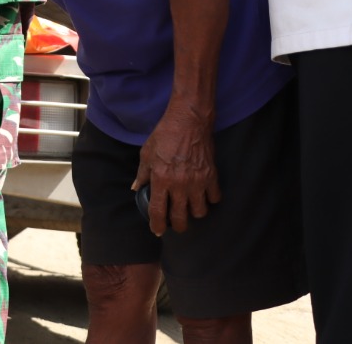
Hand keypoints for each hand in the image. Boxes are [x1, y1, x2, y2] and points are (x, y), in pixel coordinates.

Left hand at [133, 101, 220, 235]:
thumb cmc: (165, 135)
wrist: (188, 121)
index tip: (157, 230)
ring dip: (194, 213)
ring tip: (189, 208)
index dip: (157, 224)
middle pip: (181, 218)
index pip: (158, 210)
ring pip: (200, 212)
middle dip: (177, 225)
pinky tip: (203, 196)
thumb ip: (142, 174)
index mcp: (161, 179)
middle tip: (175, 224)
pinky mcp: (212, 176)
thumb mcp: (146, 153)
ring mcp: (198, 182)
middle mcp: (180, 184)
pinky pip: (214, 198)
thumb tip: (137, 188)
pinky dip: (209, 200)